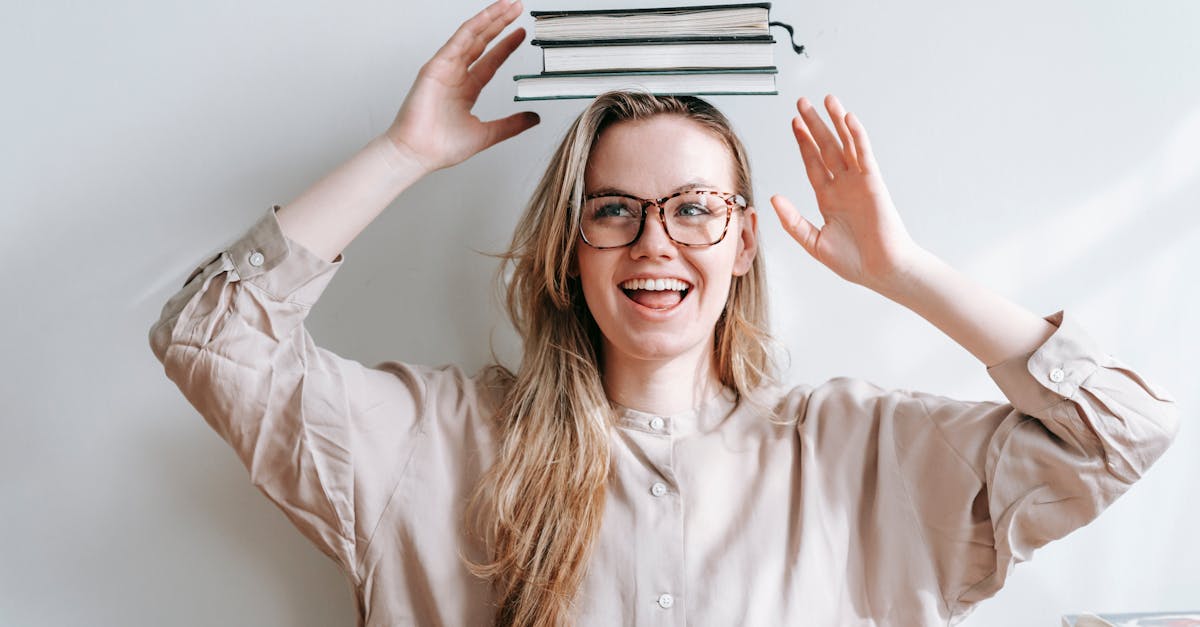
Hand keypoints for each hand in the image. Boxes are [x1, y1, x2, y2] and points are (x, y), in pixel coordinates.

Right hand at [384, 0, 538, 173]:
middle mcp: (456, 76)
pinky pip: (458, 40)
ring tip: (508, 6)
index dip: (506, 46)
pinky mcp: (436, 66)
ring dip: (490, 19)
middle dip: (500, 24)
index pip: (491, 61)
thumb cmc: (441, 147)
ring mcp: (445, 69)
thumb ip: (511, 125)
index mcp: (466, 90)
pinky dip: (474, 26)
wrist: (419, 154)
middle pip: (482, 42)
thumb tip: (533, 118)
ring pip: (471, 36)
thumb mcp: (487, 134)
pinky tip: (488, 17)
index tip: (521, 34)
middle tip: (517, 9)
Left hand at [770, 95, 921, 293]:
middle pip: (825, 147)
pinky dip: (857, 137)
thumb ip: (793, 221)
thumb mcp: (814, 242)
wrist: (881, 271)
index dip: (803, 143)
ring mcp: (859, 182)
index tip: (794, 123)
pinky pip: (864, 155)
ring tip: (827, 99)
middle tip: (802, 102)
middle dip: (814, 125)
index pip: (812, 163)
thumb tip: (774, 198)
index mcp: (828, 198)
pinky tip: (848, 119)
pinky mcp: (874, 184)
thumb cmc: (853, 261)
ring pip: (845, 145)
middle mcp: (843, 186)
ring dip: (836, 122)